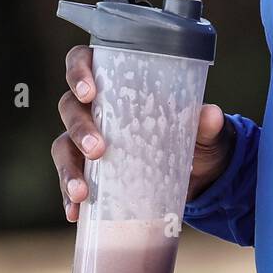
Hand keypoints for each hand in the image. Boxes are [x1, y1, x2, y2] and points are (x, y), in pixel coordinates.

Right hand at [51, 44, 232, 220]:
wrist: (199, 175)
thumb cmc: (195, 136)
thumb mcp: (205, 130)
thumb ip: (207, 123)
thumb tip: (210, 115)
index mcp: (117, 81)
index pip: (83, 61)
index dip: (78, 71)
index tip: (89, 92)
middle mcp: (96, 108)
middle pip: (69, 107)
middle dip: (78, 127)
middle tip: (98, 149)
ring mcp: (87, 140)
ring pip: (63, 145)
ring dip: (68, 167)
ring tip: (82, 191)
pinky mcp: (89, 171)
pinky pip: (70, 180)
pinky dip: (69, 196)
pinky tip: (75, 211)